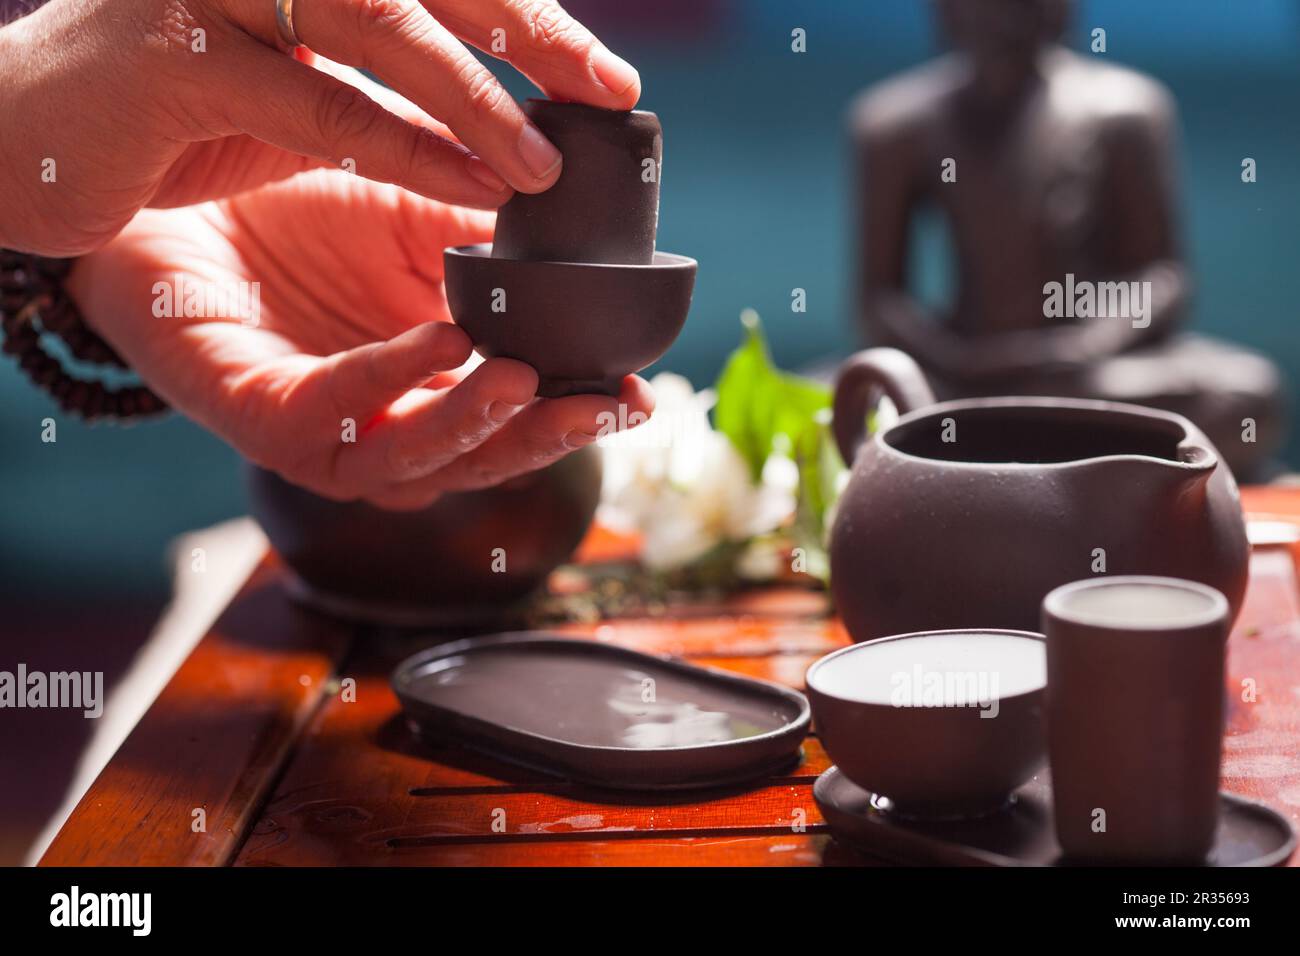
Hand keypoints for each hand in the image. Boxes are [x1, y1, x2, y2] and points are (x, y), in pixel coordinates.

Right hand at [0, 0, 639, 253]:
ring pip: (377, 25)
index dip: (524, 11)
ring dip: (476, 96)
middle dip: (528, 32)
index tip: (604, 71)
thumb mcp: (296, 77)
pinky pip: (318, 106)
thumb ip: (385, 78)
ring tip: (547, 162)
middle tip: (609, 91)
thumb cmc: (174, 104)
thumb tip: (502, 117)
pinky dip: (405, 147)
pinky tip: (473, 186)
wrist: (21, 131)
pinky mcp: (171, 60)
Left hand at [67, 168, 652, 508]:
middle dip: (547, 438)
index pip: (523, 424)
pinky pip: (339, 416)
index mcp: (438, 392)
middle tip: (601, 406)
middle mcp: (391, 428)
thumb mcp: (420, 219)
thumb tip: (579, 253)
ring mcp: (331, 436)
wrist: (186, 197)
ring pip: (416, 463)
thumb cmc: (305, 216)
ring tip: (524, 378)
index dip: (583, 416)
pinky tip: (440, 338)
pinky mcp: (266, 422)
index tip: (639, 394)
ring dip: (476, 425)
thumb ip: (491, 247)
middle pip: (483, 462)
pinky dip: (393, 379)